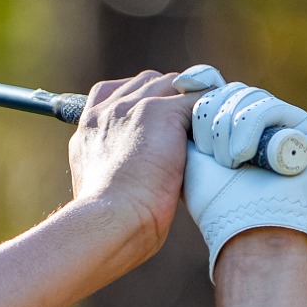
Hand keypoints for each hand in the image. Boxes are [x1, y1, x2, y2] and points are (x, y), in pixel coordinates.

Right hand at [67, 70, 196, 267]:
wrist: (109, 223)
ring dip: (192, 102)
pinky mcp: (160, 113)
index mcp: (88, 130)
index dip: (140, 100)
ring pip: (174, 84)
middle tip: (188, 128)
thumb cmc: (108, 224)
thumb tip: (138, 179)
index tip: (154, 122)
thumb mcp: (102, 192)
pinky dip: (210, 110)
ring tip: (207, 129)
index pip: (114, 93)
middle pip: (148, 82)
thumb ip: (115, 172)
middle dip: (170, 98)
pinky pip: (198, 96)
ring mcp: (132, 108)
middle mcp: (106, 112)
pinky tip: (218, 133)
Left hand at [178, 70, 306, 280]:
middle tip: (211, 152)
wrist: (246, 231)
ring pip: (250, 98)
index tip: (184, 90)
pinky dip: (252, 127)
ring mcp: (288, 128)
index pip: (220, 94)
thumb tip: (185, 80)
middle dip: (214, 118)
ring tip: (229, 161)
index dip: (204, 94)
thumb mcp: (192, 153)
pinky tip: (243, 156)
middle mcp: (265, 127)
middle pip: (234, 93)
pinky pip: (271, 108)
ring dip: (231, 128)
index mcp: (238, 130)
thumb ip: (189, 118)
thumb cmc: (217, 202)